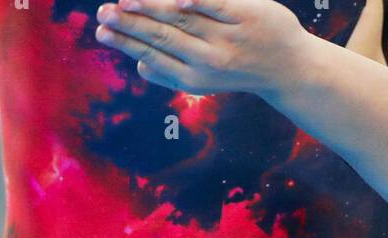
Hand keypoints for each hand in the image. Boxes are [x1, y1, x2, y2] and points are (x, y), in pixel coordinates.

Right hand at [94, 0, 305, 96]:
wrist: (288, 69)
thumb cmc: (240, 68)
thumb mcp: (207, 81)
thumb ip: (175, 74)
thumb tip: (141, 68)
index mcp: (193, 80)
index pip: (151, 57)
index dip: (125, 43)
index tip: (100, 31)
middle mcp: (207, 62)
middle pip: (160, 38)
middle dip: (129, 26)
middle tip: (102, 14)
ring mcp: (227, 39)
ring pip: (181, 19)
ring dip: (150, 8)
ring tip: (123, 0)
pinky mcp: (247, 16)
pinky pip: (216, 4)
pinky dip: (195, 1)